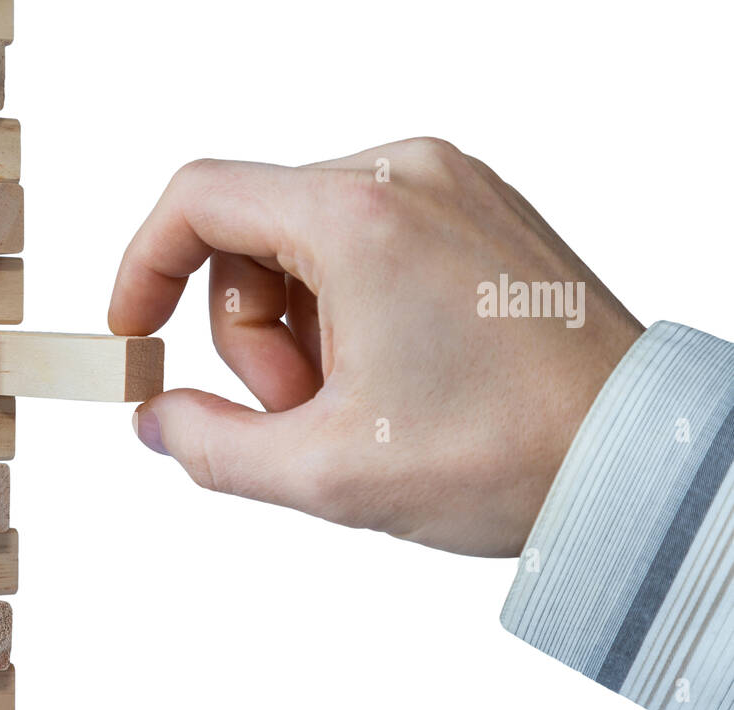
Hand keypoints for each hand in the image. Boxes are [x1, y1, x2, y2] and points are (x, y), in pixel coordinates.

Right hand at [108, 138, 643, 556]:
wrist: (636, 457)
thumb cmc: (504, 456)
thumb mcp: (326, 472)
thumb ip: (210, 446)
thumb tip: (158, 419)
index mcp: (359, 215)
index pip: (199, 199)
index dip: (144, 266)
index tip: (136, 332)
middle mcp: (405, 174)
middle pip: (252, 236)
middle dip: (253, 338)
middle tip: (302, 415)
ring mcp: (448, 186)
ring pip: (306, 244)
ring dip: (303, 330)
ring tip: (359, 403)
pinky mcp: (475, 211)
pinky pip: (365, 243)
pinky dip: (351, 310)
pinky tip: (395, 374)